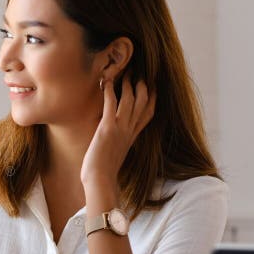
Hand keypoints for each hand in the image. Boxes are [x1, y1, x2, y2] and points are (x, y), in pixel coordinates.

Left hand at [80, 74, 155, 188]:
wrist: (100, 181)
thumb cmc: (103, 172)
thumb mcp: (115, 154)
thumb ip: (117, 144)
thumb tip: (112, 141)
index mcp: (133, 137)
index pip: (149, 114)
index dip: (152, 98)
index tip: (153, 86)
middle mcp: (130, 131)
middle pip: (144, 102)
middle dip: (143, 85)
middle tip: (138, 72)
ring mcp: (120, 128)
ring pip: (131, 100)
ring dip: (128, 84)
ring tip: (125, 72)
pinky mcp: (108, 128)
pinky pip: (112, 104)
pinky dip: (110, 91)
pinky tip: (106, 82)